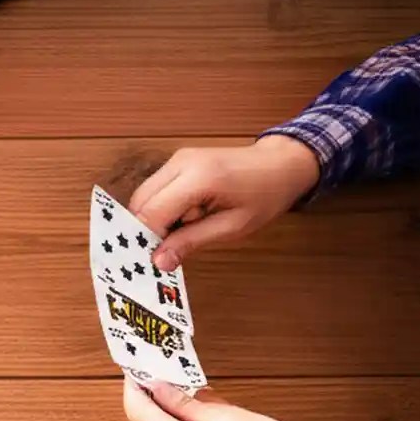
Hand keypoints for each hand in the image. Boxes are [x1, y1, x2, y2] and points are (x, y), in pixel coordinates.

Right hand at [128, 136, 319, 270]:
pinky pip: (155, 189)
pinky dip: (161, 208)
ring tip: (185, 228)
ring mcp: (177, 159)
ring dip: (155, 218)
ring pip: (143, 196)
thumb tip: (159, 261)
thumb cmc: (264, 195)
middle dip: (147, 229)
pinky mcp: (177, 162)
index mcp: (199, 178)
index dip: (147, 238)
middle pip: (140, 202)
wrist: (280, 165)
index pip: (151, 212)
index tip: (154, 259)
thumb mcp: (233, 227)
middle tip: (167, 249)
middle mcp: (181, 163)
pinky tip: (186, 216)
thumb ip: (191, 242)